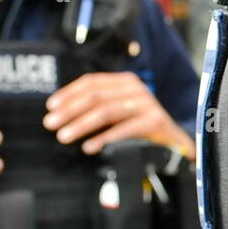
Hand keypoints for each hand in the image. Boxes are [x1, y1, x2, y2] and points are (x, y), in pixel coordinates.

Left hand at [43, 71, 194, 158]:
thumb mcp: (120, 112)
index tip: (50, 108)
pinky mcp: (154, 122)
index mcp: (124, 82)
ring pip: (106, 111)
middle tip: (50, 124)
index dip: (68, 94)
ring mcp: (147, 104)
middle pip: (95, 96)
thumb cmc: (142, 128)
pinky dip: (103, 138)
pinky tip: (89, 147)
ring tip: (64, 136)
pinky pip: (123, 129)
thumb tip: (62, 113)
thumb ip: (99, 107)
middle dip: (69, 110)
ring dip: (81, 124)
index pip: (91, 82)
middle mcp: (136, 88)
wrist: (176, 143)